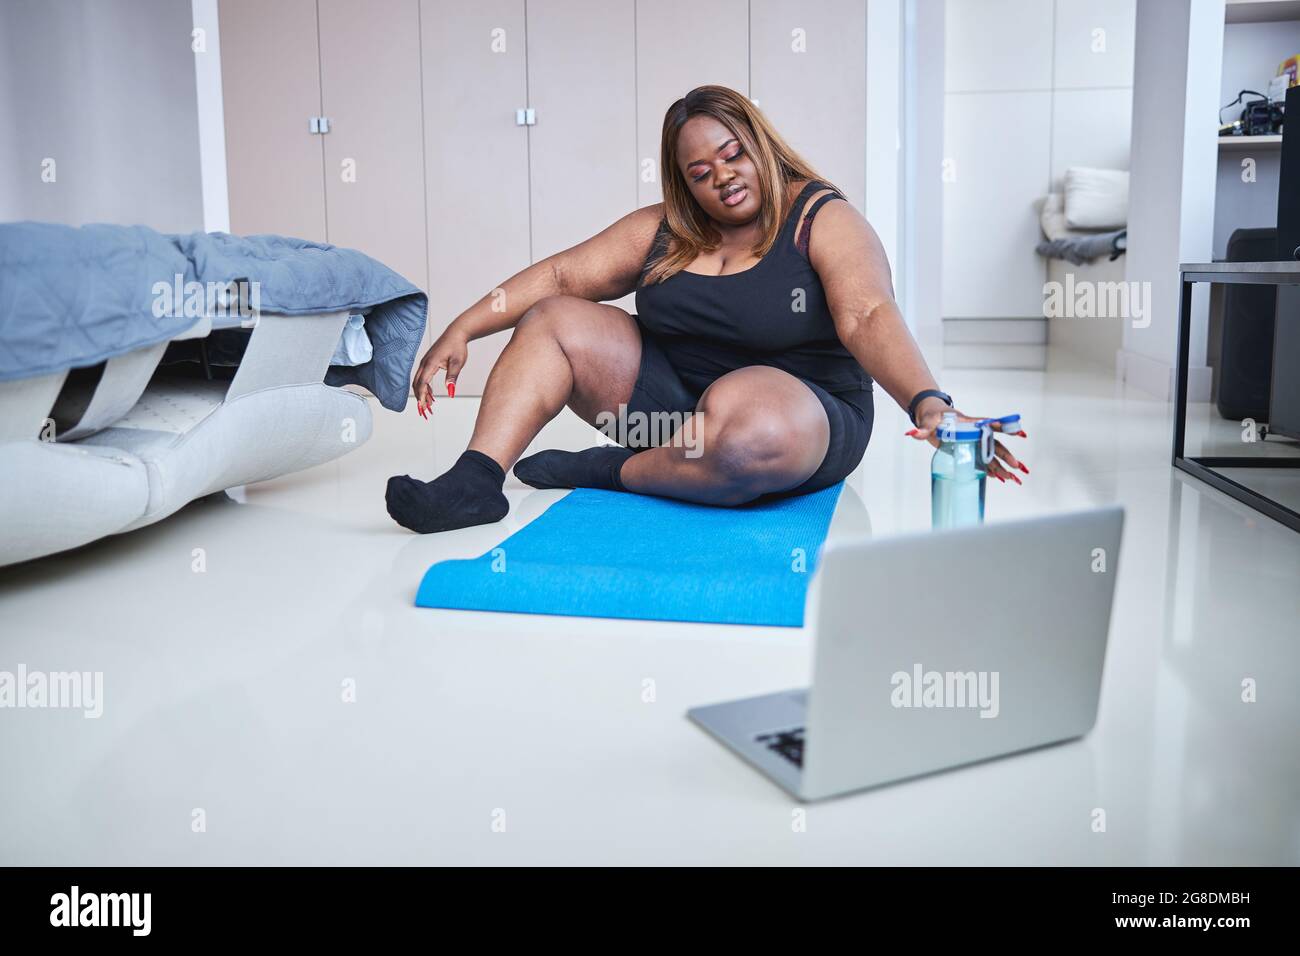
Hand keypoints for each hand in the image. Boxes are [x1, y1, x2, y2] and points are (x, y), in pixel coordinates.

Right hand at [412, 327, 468, 416]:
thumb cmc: (458, 346)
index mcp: (431, 363)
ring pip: (418, 381)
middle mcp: (424, 363)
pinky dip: (425, 388)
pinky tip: (431, 396)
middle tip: (424, 411)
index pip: (422, 383)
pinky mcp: (427, 362)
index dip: (422, 396)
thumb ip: (452, 377)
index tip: (423, 407)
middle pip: (417, 384)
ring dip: (422, 394)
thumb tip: (450, 391)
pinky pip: (422, 377)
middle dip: (420, 398)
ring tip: (429, 406)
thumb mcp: (458, 363)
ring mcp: (425, 362)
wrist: (456, 333)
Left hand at [906, 403, 1028, 485]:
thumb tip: (913, 434)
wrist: (932, 418)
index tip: (1020, 433)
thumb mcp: (928, 422)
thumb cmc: (933, 417)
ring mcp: (974, 443)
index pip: (989, 425)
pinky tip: (1001, 479)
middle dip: (1006, 456)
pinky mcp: (969, 451)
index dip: (1004, 429)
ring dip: (1003, 467)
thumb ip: (923, 430)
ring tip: (1015, 479)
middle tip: (1017, 466)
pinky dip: (992, 470)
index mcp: (968, 424)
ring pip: (992, 455)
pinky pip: (983, 461)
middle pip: (994, 444)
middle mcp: (975, 433)